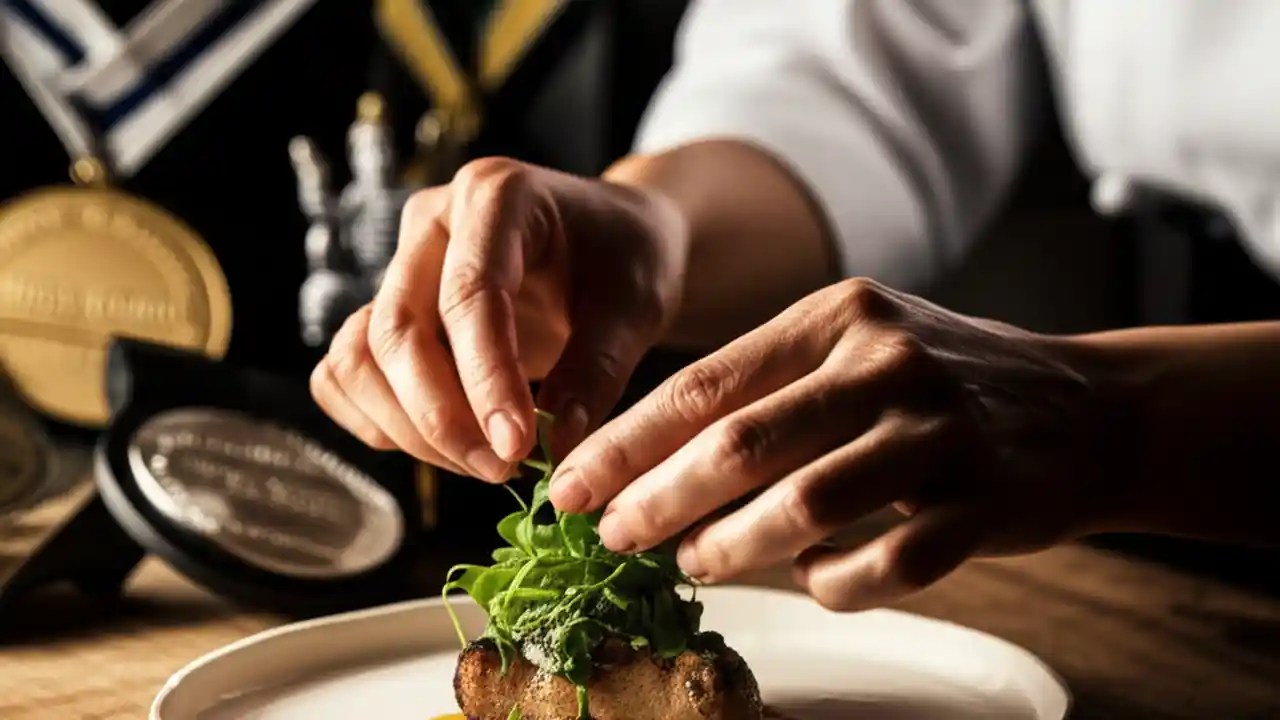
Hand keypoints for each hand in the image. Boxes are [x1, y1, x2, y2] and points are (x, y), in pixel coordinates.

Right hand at [310, 158, 687, 479]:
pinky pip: (346, 373)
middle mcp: (432, 222)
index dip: (486, 380)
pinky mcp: (385, 309)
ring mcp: (400, 265)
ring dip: (409, 427)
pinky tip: (443, 446)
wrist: (615, 245)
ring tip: (483, 464)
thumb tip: (555, 447)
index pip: (470, 294)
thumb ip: (597, 371)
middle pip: (399, 329)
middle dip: (443, 417)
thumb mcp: (637, 308)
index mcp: (497, 195)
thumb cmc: (630, 262)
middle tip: (502, 470)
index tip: (517, 448)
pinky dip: (380, 420)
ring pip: (359, 356)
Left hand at [549, 278, 1119, 610]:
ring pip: (805, 510)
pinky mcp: (984, 505)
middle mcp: (888, 363)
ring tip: (694, 562)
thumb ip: (766, 392)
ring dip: (732, 548)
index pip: (705, 384)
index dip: (626, 444)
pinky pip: (883, 567)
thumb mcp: (855, 348)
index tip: (571, 487)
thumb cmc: (938, 380)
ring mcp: (940, 434)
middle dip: (656, 500)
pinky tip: (807, 578)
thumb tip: (649, 470)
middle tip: (612, 536)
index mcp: (840, 315)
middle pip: (741, 445)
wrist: (1085, 407)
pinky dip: (828, 584)